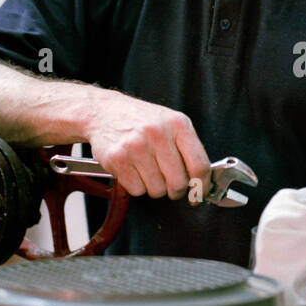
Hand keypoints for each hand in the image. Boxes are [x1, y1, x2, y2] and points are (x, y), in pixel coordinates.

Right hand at [86, 93, 211, 201]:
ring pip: (157, 190)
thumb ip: (188, 148)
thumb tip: (201, 180)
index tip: (199, 193)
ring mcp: (137, 146)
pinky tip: (133, 169)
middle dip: (176, 190)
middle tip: (170, 184)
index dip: (202, 186)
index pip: (199, 165)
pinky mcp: (118, 158)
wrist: (104, 111)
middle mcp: (158, 134)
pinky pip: (136, 190)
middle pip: (178, 183)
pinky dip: (136, 186)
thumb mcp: (171, 123)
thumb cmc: (140, 120)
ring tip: (147, 170)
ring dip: (154, 187)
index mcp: (178, 124)